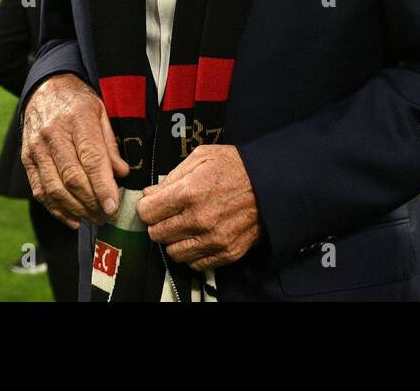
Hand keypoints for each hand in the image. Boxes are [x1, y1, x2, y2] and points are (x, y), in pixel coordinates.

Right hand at [21, 74, 129, 229]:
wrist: (45, 88)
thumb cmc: (78, 102)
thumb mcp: (101, 112)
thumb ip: (110, 145)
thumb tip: (121, 174)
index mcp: (77, 119)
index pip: (90, 158)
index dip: (102, 186)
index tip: (113, 206)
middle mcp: (53, 134)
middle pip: (72, 177)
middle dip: (92, 202)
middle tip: (108, 216)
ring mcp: (36, 148)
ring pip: (55, 188)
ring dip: (76, 209)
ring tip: (94, 219)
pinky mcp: (27, 159)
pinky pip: (40, 191)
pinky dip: (57, 210)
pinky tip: (74, 218)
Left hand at [136, 145, 262, 271]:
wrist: (272, 183)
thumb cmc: (236, 166)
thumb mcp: (201, 157)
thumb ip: (171, 177)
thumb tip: (149, 194)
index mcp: (189, 192)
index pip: (147, 212)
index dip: (147, 207)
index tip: (154, 204)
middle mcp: (199, 219)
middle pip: (156, 234)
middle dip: (159, 223)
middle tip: (170, 213)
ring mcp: (214, 239)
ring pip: (173, 252)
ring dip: (174, 240)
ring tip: (185, 225)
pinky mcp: (227, 252)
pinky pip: (195, 263)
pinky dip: (192, 252)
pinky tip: (198, 236)